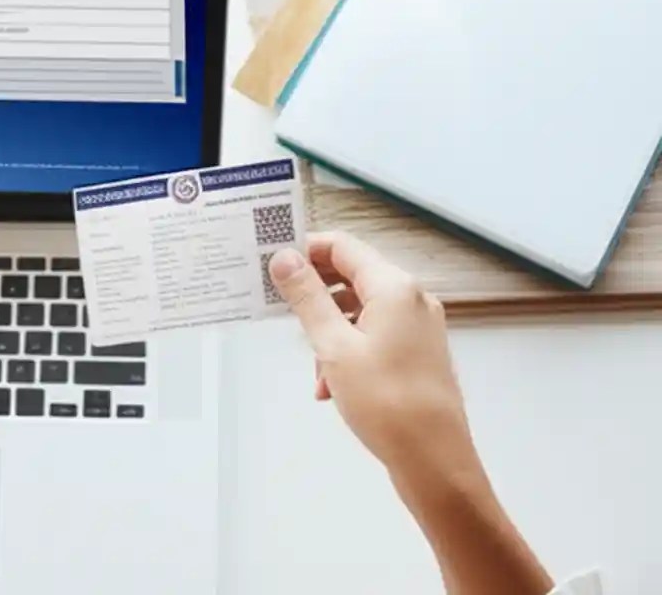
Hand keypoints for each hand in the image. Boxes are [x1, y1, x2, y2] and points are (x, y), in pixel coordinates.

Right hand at [268, 232, 478, 486]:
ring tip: (316, 371)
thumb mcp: (333, 347)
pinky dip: (348, 351)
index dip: (305, 249)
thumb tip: (285, 259)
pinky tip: (332, 386)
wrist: (435, 461)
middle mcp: (412, 299)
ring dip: (329, 331)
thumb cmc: (387, 404)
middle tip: (282, 314)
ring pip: (360, 311)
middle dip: (315, 297)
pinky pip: (374, 336)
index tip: (272, 263)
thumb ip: (307, 298)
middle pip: (351, 277)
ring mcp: (419, 327)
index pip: (342, 246)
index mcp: (394, 288)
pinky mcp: (419, 353)